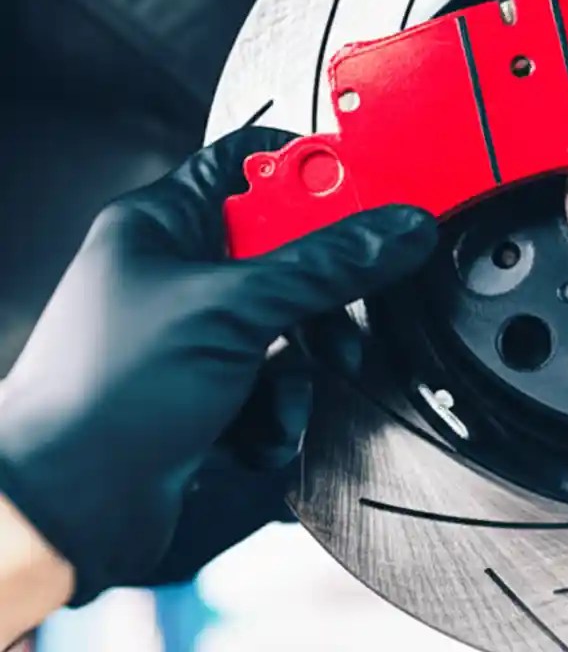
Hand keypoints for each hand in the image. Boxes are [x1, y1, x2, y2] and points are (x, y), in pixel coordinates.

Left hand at [0, 127, 437, 605]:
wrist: (66, 510)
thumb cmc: (102, 397)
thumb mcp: (231, 310)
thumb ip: (324, 266)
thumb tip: (394, 231)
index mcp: (162, 225)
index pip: (249, 164)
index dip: (311, 170)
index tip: (369, 190)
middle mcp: (178, 277)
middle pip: (287, 255)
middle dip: (322, 299)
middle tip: (344, 314)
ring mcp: (195, 340)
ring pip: (290, 330)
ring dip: (297, 373)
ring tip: (280, 392)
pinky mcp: (211, 397)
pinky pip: (277, 388)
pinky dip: (274, 416)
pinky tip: (248, 433)